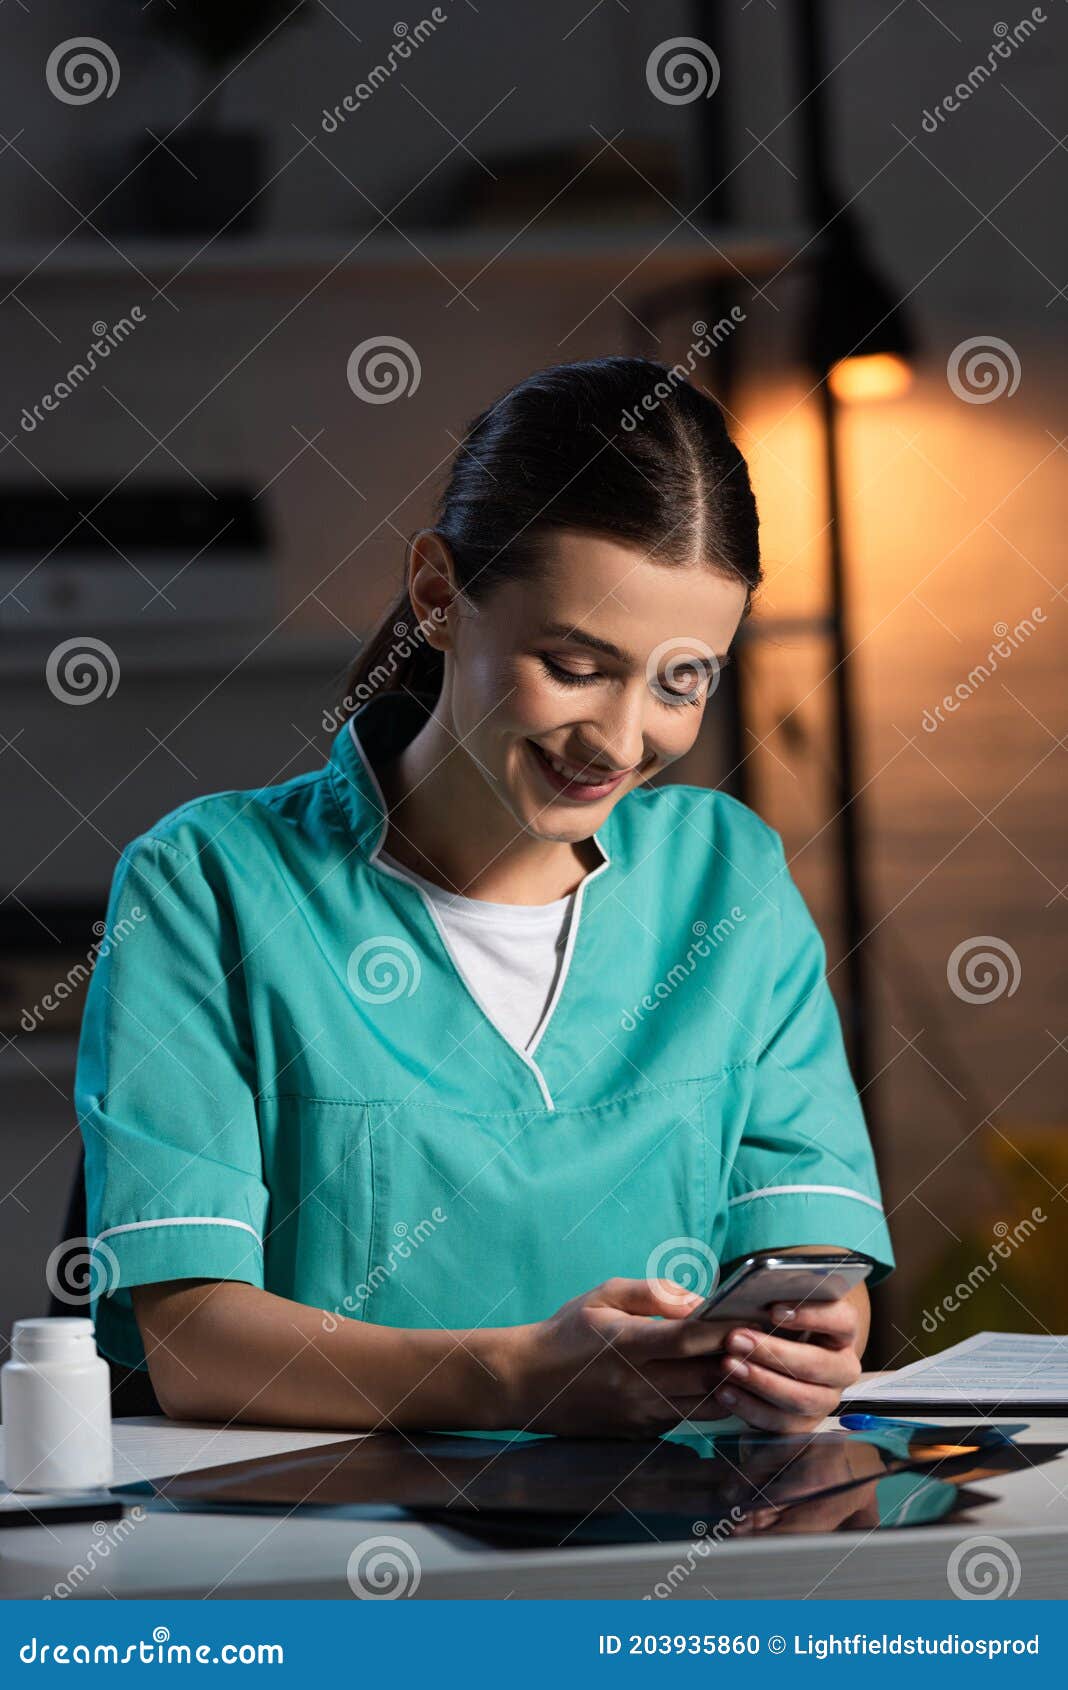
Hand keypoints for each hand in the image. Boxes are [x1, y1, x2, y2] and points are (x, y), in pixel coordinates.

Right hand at [505, 1276, 740, 1437]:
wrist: (529, 1382)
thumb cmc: (568, 1332)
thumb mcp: (602, 1296)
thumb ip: (652, 1293)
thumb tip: (697, 1300)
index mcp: (627, 1344)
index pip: (687, 1339)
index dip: (723, 1329)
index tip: (752, 1317)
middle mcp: (638, 1384)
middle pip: (706, 1376)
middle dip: (740, 1359)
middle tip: (767, 1342)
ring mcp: (642, 1414)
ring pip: (707, 1406)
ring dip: (733, 1386)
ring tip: (754, 1365)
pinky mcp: (644, 1433)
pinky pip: (690, 1420)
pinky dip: (712, 1403)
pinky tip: (725, 1385)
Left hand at [709, 1297, 863, 1433]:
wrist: (783, 1357)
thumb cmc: (779, 1324)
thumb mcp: (781, 1307)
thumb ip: (775, 1300)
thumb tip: (751, 1296)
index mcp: (844, 1331)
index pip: (842, 1320)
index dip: (811, 1315)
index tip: (773, 1311)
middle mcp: (842, 1368)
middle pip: (817, 1364)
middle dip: (773, 1353)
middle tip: (735, 1339)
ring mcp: (827, 1399)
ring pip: (802, 1398)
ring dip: (761, 1382)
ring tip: (728, 1365)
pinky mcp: (807, 1424)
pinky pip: (783, 1424)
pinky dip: (751, 1408)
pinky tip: (727, 1391)